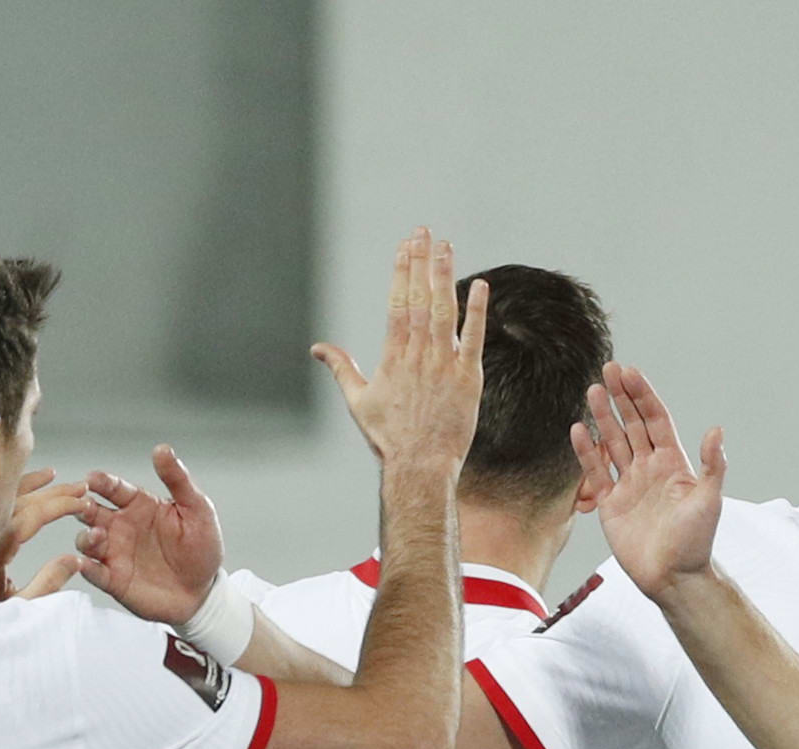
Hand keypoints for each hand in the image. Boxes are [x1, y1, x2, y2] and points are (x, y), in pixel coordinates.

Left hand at [0, 466, 86, 603]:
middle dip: (54, 493)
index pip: (31, 517)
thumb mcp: (15, 608)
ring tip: (53, 476)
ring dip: (30, 486)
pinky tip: (18, 486)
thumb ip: (46, 585)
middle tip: (81, 487)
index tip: (82, 501)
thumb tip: (73, 560)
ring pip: (3, 499)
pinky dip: (6, 493)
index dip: (59, 505)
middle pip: (21, 502)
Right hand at [70, 447, 225, 623]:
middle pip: (91, 512)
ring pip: (87, 541)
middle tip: (82, 504)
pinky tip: (84, 563)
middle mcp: (121, 527)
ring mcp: (115, 553)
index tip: (92, 478)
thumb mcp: (197, 508)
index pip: (114, 488)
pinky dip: (84, 568)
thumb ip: (177, 479)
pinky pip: (92, 572)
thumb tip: (162, 449)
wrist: (204, 592)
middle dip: (82, 506)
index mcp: (139, 505)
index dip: (102, 482)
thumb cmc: (202, 548)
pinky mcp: (113, 580)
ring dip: (86, 537)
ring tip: (96, 535)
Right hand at [315, 227, 484, 479]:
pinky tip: (480, 286)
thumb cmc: (388, 438)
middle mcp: (418, 355)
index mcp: (393, 357)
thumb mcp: (358, 401)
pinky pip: (474, 338)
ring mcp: (443, 365)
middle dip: (421, 262)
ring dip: (445, 276)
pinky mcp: (467, 378)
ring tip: (446, 246)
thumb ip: (341, 368)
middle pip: (419, 299)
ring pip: (444, 311)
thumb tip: (318, 349)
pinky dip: (477, 312)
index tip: (405, 245)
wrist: (419, 466)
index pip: (397, 303)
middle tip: (424, 231)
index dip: (401, 271)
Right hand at [580, 362, 727, 597]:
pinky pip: (595, 472)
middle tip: (608, 370)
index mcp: (673, 463)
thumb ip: (711, 465)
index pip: (655, 420)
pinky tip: (578, 430)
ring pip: (613, 442)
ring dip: (603, 417)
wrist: (673, 577)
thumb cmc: (695, 542)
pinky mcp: (610, 504)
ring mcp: (628, 484)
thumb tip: (716, 430)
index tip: (630, 373)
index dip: (643, 396)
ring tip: (592, 391)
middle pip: (632, 424)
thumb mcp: (709, 500)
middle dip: (621, 397)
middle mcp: (649, 468)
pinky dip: (586, 452)